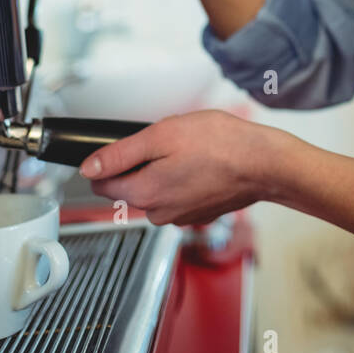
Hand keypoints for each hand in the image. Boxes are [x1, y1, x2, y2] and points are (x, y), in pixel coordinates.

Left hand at [79, 110, 280, 226]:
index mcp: (146, 193)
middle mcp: (159, 213)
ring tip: (188, 152)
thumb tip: (89, 167)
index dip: (107, 161)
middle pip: (128, 188)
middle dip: (139, 165)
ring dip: (162, 172)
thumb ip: (122, 153)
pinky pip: (177, 196)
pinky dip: (182, 181)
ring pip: (153, 192)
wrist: (264, 164)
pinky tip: (201, 165)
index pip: (101, 184)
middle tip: (166, 142)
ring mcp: (181, 217)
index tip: (125, 146)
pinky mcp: (199, 215)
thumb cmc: (221, 144)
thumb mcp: (163, 134)